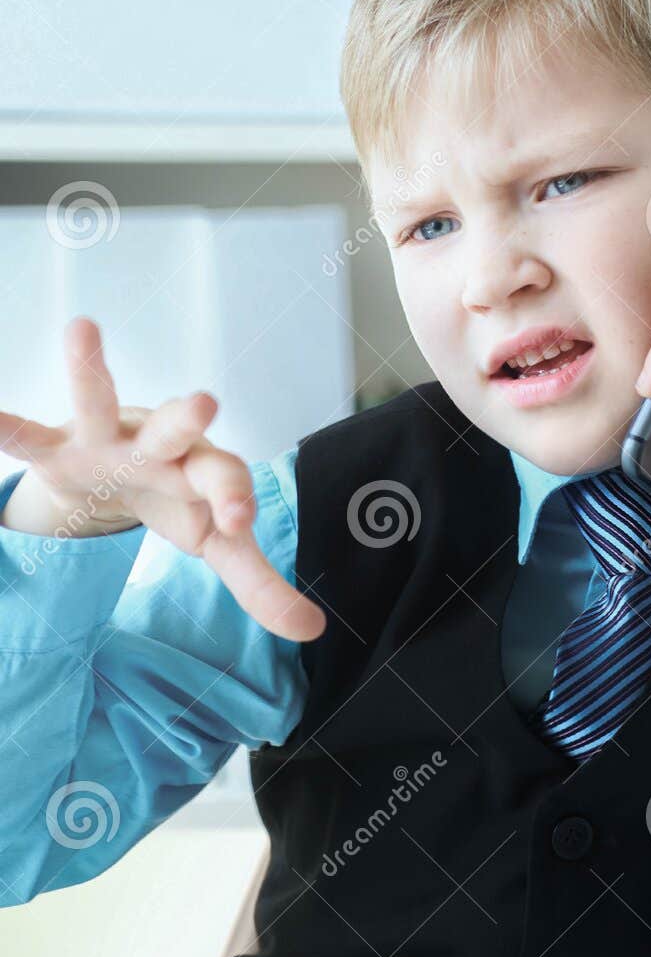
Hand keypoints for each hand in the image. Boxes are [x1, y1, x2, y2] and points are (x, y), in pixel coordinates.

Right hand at [0, 316, 325, 642]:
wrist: (123, 480)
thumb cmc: (182, 503)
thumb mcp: (218, 545)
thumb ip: (260, 583)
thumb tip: (313, 628)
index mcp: (202, 469)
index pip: (225, 477)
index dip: (233, 495)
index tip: (238, 518)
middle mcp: (159, 446)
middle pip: (175, 431)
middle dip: (186, 418)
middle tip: (204, 402)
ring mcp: (106, 442)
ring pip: (100, 402)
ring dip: (90, 369)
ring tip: (82, 329)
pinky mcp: (59, 449)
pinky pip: (29, 436)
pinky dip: (6, 426)